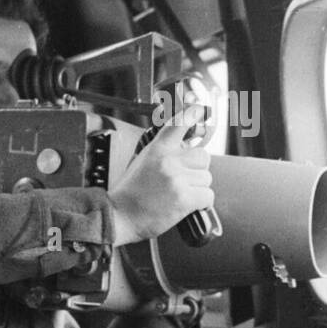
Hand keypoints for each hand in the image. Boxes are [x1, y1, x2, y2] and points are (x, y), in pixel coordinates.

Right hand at [107, 108, 214, 245]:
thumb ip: (163, 154)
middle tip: (185, 179)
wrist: (118, 217)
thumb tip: (185, 150)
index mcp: (157, 150)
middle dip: (198, 168)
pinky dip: (201, 203)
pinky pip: (208, 196)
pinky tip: (187, 205)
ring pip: (206, 178)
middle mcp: (169, 161)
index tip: (200, 110)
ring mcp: (177, 179)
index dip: (192, 115)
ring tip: (179, 195)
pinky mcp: (184, 198)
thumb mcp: (142, 162)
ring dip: (198, 188)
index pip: (178, 124)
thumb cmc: (129, 193)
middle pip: (203, 156)